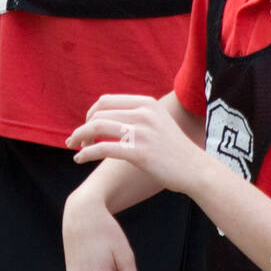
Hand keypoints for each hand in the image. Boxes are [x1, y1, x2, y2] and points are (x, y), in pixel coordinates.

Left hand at [66, 93, 205, 196]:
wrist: (195, 170)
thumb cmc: (174, 151)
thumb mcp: (158, 123)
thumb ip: (138, 116)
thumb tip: (112, 117)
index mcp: (146, 103)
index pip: (106, 101)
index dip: (90, 113)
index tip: (85, 127)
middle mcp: (143, 113)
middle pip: (98, 114)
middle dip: (82, 127)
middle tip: (76, 140)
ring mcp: (142, 132)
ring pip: (97, 128)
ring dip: (79, 137)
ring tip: (74, 148)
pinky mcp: (139, 152)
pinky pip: (103, 148)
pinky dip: (86, 153)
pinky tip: (79, 159)